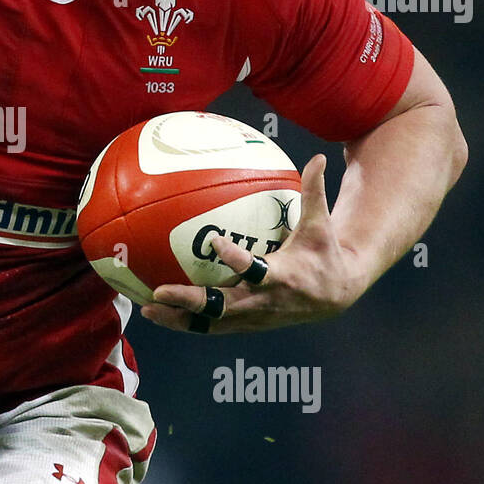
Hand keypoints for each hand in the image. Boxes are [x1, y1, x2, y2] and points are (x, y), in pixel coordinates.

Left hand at [139, 154, 365, 334]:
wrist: (335, 295)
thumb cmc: (324, 254)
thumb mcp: (321, 225)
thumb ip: (315, 192)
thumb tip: (317, 156)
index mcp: (281, 276)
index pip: (256, 270)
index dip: (236, 259)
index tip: (215, 241)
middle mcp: (264, 301)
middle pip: (223, 306)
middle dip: (191, 301)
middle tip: (160, 291)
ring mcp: (253, 317)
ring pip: (212, 323)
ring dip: (179, 318)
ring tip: (147, 309)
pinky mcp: (246, 325)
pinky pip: (211, 327)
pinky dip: (186, 323)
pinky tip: (158, 313)